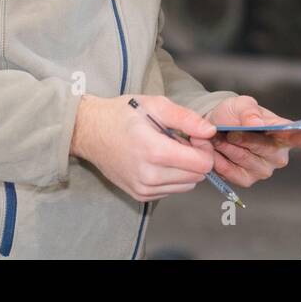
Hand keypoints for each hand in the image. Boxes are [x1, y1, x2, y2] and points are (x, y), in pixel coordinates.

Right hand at [70, 94, 215, 202]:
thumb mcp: (156, 105)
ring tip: (169, 149)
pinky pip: (172, 190)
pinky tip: (160, 160)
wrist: (90, 131)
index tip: (193, 135)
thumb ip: (186, 119)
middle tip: (181, 140)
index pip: (202, 164)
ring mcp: (144, 189)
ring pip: (187, 185)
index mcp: (155, 152)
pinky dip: (174, 176)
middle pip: (197, 176)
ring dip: (186, 168)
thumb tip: (210, 132)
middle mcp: (150, 176)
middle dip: (196, 157)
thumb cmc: (122, 115)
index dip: (204, 147)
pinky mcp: (140, 196)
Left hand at [206, 95, 300, 187]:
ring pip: (246, 160)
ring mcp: (264, 169)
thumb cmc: (234, 114)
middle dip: (244, 139)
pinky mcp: (248, 180)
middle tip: (228, 131)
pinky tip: (218, 152)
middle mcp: (279, 154)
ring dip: (229, 149)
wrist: (214, 128)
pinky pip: (233, 173)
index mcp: (284, 133)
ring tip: (219, 138)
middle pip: (266, 149)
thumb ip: (248, 111)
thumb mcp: (240, 105)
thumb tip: (255, 123)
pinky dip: (221, 161)